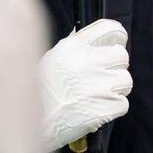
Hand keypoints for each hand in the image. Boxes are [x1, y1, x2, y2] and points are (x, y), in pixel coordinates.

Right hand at [37, 18, 132, 152]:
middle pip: (122, 56)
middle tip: (104, 77)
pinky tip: (97, 110)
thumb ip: (75, 47)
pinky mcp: (101, 109)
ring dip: (116, 89)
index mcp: (73, 47)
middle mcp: (86, 63)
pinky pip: (122, 104)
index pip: (111, 29)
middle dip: (116, 67)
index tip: (115, 45)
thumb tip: (94, 38)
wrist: (26, 123)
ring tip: (98, 96)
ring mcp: (96, 86)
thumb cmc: (39, 92)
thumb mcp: (52, 59)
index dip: (117, 38)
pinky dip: (113, 109)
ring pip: (126, 81)